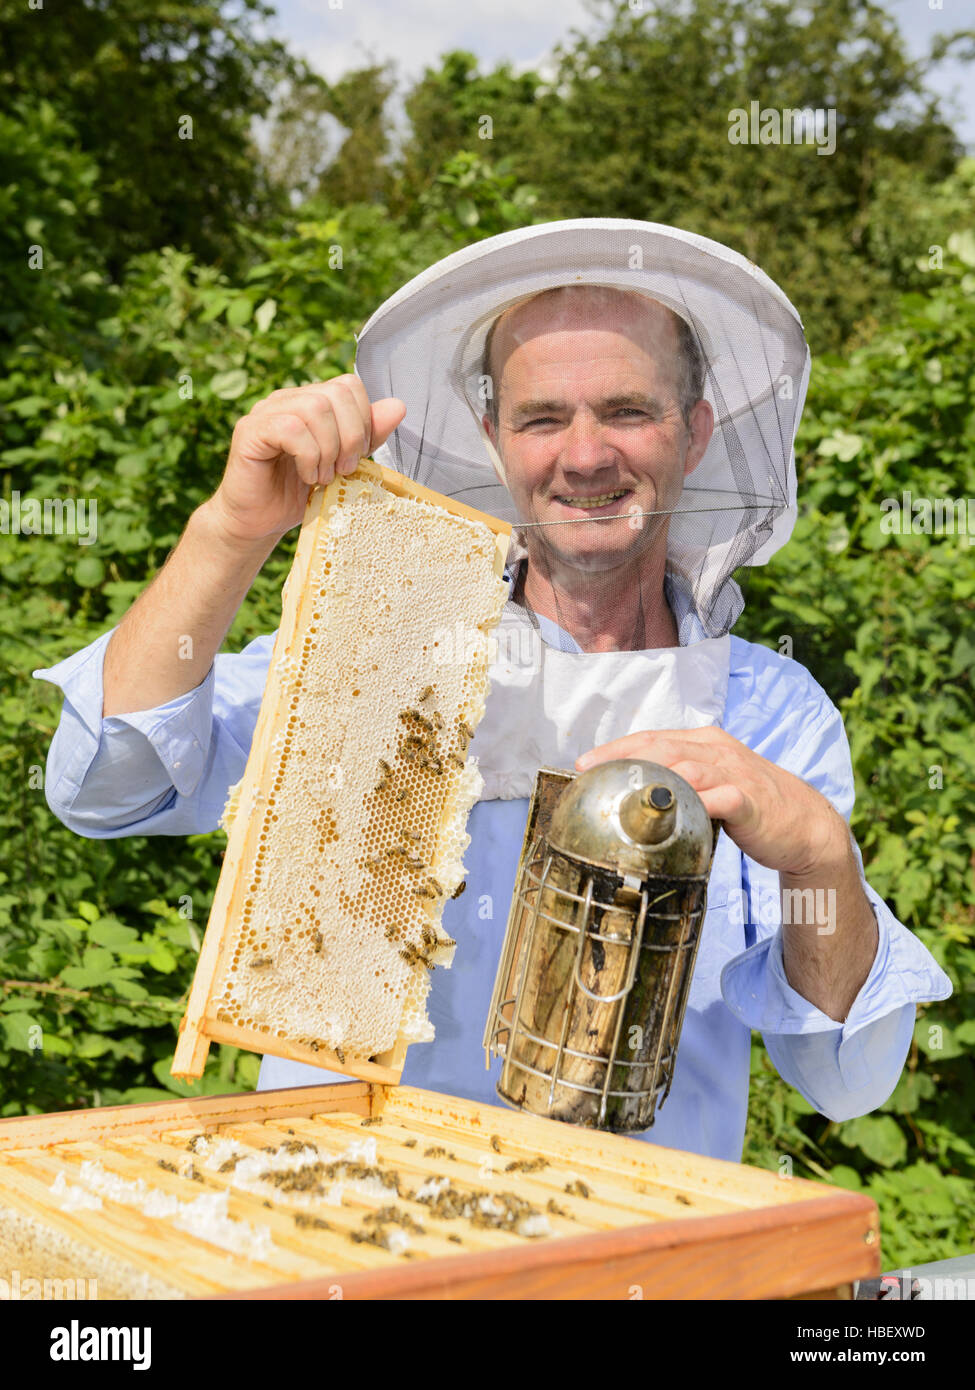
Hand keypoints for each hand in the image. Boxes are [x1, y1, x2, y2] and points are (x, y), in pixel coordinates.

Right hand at [207, 375, 406, 544]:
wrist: (259, 522)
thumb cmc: (298, 494)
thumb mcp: (344, 464)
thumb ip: (368, 435)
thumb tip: (398, 406)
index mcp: (310, 401)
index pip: (348, 385)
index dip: (363, 420)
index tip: (357, 457)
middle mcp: (287, 400)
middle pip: (335, 394)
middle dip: (350, 436)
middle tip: (343, 469)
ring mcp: (266, 412)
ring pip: (315, 408)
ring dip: (328, 449)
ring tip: (323, 476)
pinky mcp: (250, 430)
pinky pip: (291, 429)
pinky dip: (308, 456)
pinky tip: (306, 476)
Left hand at [575, 726, 846, 876]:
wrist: (806, 825)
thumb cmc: (751, 804)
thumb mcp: (712, 782)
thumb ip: (680, 781)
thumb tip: (635, 792)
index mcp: (706, 743)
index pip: (653, 738)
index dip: (617, 748)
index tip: (585, 763)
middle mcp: (718, 751)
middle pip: (663, 747)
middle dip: (624, 757)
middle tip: (593, 772)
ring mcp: (735, 774)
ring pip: (687, 768)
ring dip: (652, 777)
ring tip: (621, 788)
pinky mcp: (749, 800)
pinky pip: (720, 798)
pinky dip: (697, 801)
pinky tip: (674, 810)